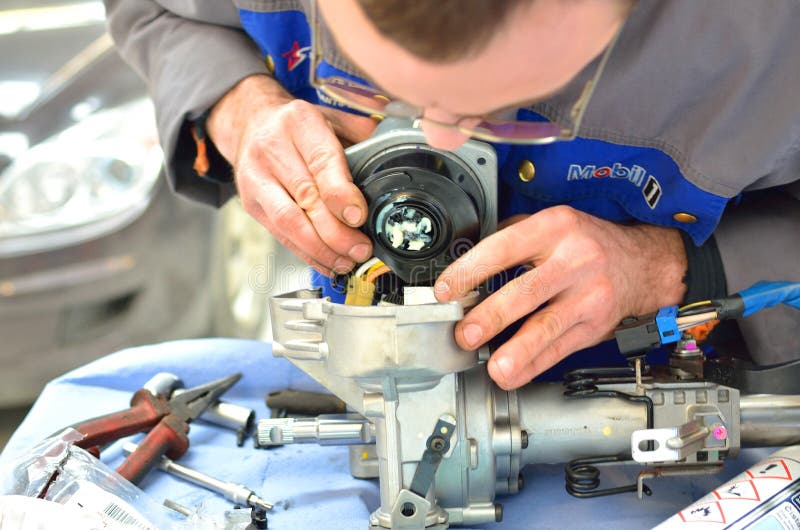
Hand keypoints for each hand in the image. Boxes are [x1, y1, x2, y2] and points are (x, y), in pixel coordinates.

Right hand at [207, 75, 377, 274]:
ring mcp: (256, 178)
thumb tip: (389, 164)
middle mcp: (271, 148)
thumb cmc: (299, 126)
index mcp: (298, 122)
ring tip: (347, 261)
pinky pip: (280, 234)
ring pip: (289, 222)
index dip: (341, 195)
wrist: (251, 123)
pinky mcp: (251, 203)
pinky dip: (307, 254)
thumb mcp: (332, 116)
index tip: (359, 217)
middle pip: (306, 198)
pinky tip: (328, 263)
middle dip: (337, 232)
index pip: (321, 162)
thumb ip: (360, 135)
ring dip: (321, 249)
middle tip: (361, 249)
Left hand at [434, 206, 687, 388]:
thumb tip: (465, 266)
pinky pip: (560, 349)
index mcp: (555, 227)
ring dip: (518, 350)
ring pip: (548, 326)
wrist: (642, 263)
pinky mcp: (595, 326)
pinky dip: (533, 365)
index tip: (446, 290)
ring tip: (495, 367)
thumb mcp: (553, 224)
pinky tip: (512, 374)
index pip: (505, 248)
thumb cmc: (587, 243)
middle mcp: (575, 260)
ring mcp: (589, 295)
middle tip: (465, 333)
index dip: (471, 271)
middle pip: (528, 291)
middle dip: (492, 316)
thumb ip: (512, 237)